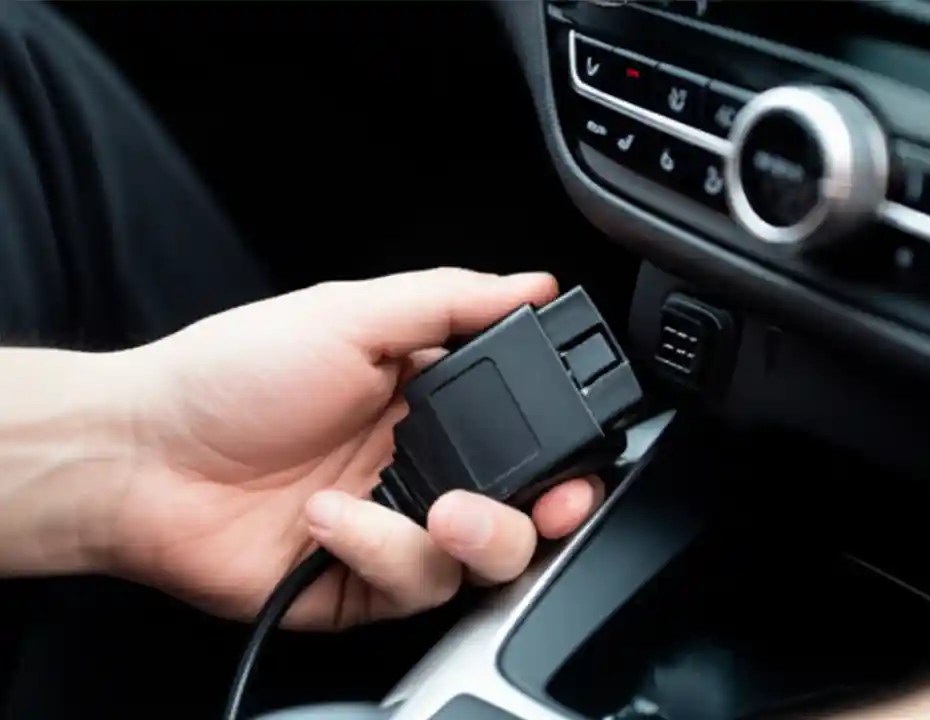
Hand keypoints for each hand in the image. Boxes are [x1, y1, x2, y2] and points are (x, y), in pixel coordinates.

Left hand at [98, 269, 602, 629]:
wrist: (139, 455)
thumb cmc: (228, 376)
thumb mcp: (349, 315)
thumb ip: (450, 301)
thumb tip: (532, 284)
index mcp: (430, 403)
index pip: (527, 431)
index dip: (566, 449)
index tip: (583, 453)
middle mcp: (420, 469)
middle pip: (521, 508)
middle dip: (547, 513)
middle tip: (547, 505)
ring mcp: (393, 530)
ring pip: (480, 561)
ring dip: (467, 536)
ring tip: (429, 506)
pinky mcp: (358, 586)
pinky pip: (411, 588)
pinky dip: (381, 553)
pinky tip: (328, 518)